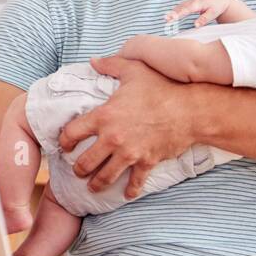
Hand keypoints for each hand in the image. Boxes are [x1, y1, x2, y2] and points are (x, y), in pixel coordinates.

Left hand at [58, 55, 196, 199]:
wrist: (190, 110)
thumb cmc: (161, 88)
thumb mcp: (134, 70)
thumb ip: (111, 65)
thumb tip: (94, 61)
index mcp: (104, 116)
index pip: (72, 133)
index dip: (64, 141)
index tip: (64, 145)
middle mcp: (113, 138)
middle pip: (85, 162)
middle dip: (78, 169)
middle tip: (77, 171)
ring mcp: (129, 153)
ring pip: (105, 177)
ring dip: (97, 184)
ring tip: (93, 187)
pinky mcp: (146, 162)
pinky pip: (135, 181)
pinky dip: (130, 190)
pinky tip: (126, 194)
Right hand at [165, 0, 236, 27]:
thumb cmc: (218, 6)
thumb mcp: (213, 13)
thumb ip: (204, 19)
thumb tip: (195, 25)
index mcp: (198, 3)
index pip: (186, 9)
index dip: (178, 14)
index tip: (171, 18)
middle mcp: (193, 1)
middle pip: (180, 7)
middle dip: (172, 13)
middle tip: (165, 19)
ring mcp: (191, 1)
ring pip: (180, 6)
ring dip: (172, 12)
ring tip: (166, 19)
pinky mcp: (191, 2)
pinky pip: (182, 6)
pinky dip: (176, 10)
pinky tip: (171, 15)